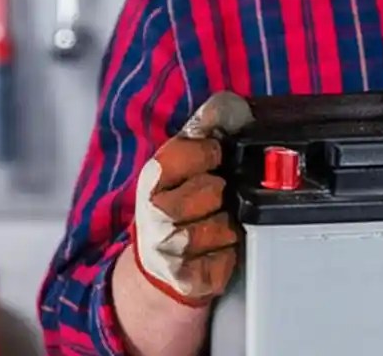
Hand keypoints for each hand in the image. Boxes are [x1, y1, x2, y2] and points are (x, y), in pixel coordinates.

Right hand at [129, 91, 253, 305]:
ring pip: (225, 225)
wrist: (159, 268)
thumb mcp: (181, 166)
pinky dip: (229, 253)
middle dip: (220, 193)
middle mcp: (154, 214)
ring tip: (214, 224)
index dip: (209, 153)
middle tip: (211, 199)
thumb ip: (204, 132)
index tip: (214, 157)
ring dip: (228, 225)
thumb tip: (228, 103)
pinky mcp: (188, 278)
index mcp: (152, 177)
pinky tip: (214, 251)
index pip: (190, 152)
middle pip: (213, 190)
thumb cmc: (176, 207)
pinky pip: (229, 257)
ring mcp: (169, 249)